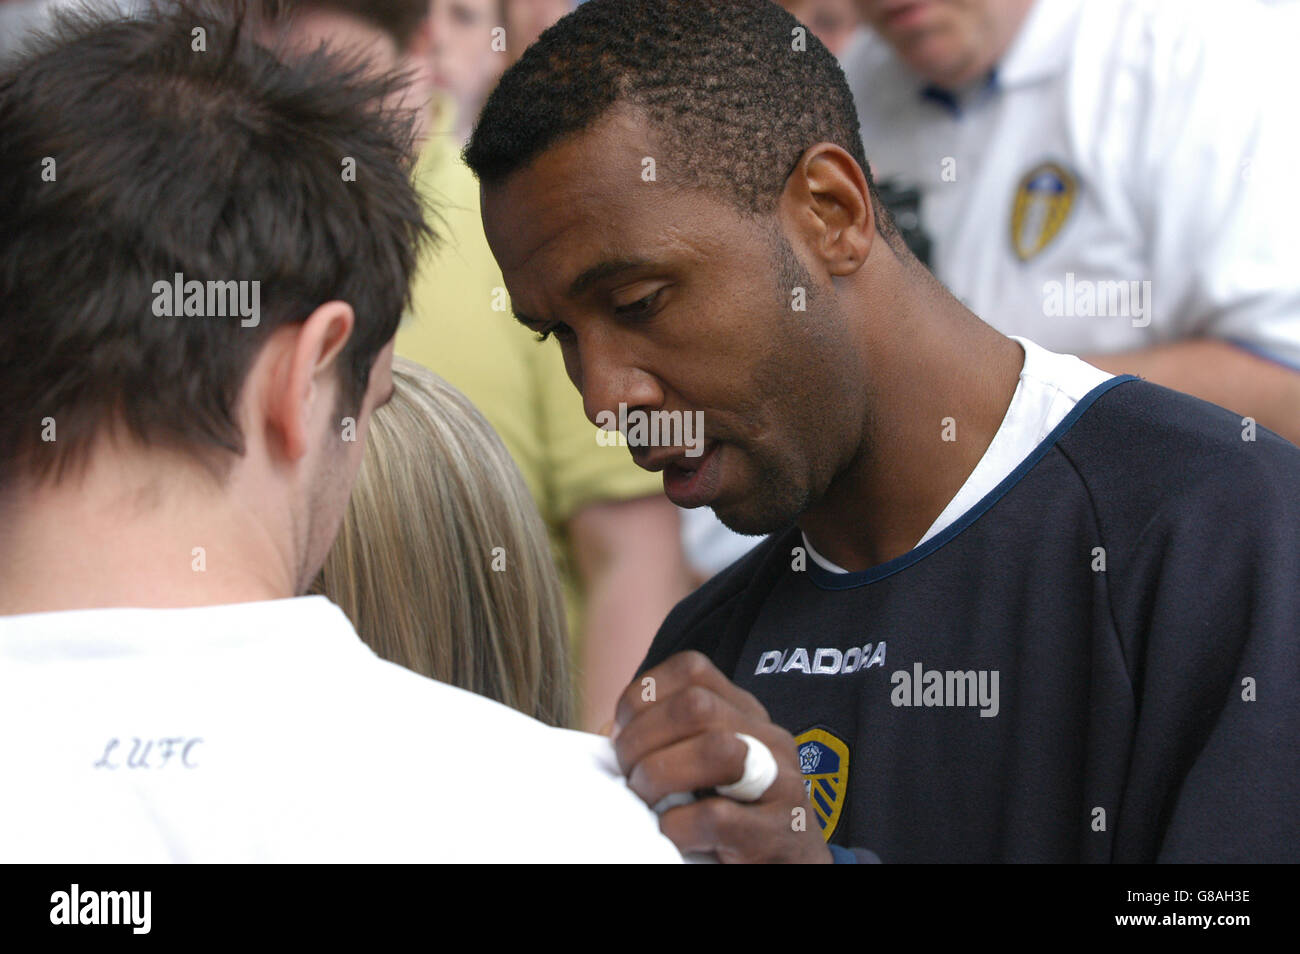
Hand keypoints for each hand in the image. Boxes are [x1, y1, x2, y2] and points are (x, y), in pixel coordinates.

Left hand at [612, 650, 831, 862]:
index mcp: (747, 714)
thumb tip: (608, 732)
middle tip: (628, 772)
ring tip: (646, 800)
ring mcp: (780, 784)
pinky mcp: (777, 833)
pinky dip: (678, 825)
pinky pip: (717, 816)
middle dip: (643, 738)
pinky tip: (670, 834)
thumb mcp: (705, 769)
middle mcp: (770, 739)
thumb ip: (666, 743)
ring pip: (716, 750)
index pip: (692, 669)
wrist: (794, 870)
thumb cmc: (736, 819)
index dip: (644, 693)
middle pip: (697, 707)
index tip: (622, 730)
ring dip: (660, 774)